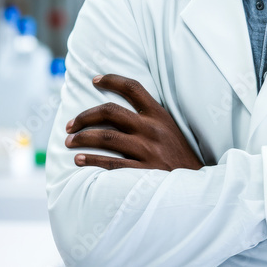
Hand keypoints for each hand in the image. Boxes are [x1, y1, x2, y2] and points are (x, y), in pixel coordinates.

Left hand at [65, 73, 202, 171]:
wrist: (196, 186)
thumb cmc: (178, 156)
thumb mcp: (170, 129)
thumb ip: (149, 118)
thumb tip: (116, 111)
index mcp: (159, 115)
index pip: (133, 88)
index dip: (111, 80)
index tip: (94, 80)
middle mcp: (152, 129)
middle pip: (111, 111)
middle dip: (85, 116)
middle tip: (70, 124)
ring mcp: (147, 150)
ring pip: (106, 137)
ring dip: (82, 138)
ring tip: (69, 142)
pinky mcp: (143, 172)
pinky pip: (110, 164)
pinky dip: (91, 160)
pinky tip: (78, 160)